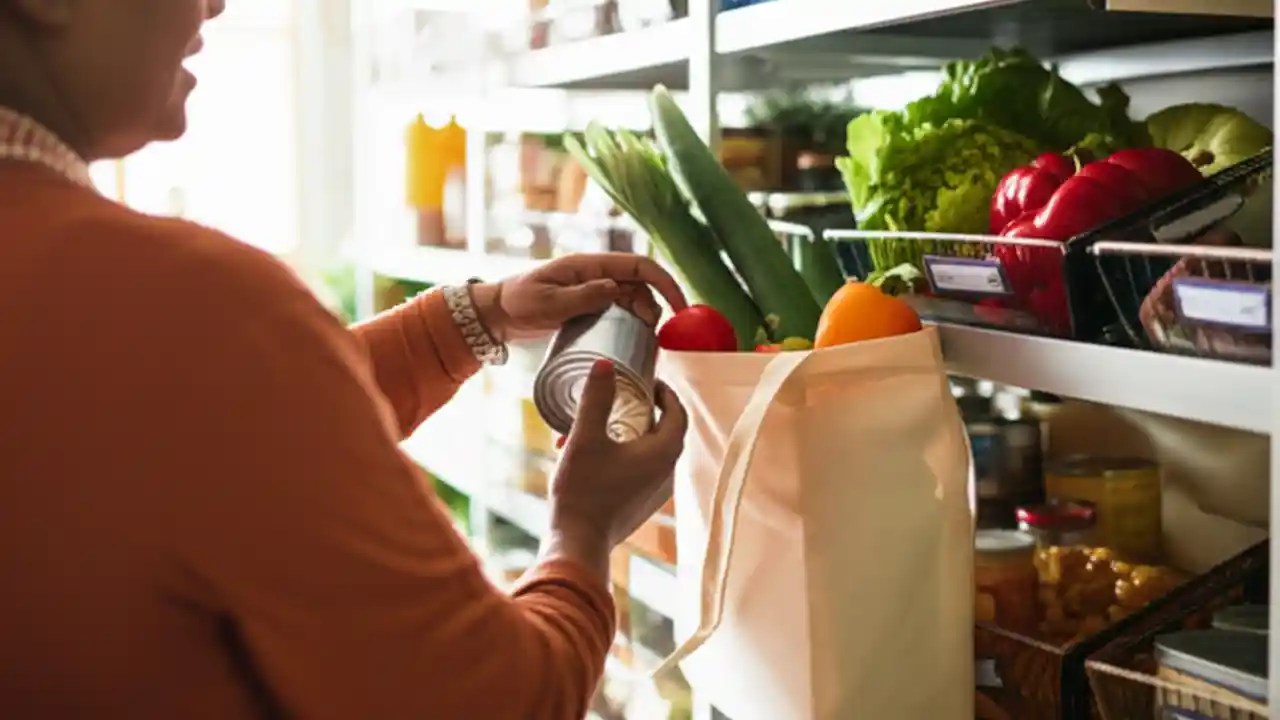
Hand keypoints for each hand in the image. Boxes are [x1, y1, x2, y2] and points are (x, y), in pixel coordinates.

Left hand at [469, 253, 687, 342]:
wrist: (497, 313)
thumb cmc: (518, 302)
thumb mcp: (548, 302)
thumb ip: (582, 296)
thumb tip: (617, 290)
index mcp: (589, 264)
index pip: (638, 266)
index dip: (664, 282)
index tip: (680, 307)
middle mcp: (597, 273)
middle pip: (641, 284)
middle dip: (656, 306)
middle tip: (653, 335)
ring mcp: (595, 289)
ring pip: (634, 298)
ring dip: (644, 316)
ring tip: (643, 340)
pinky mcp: (590, 305)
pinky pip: (620, 310)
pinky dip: (632, 322)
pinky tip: (633, 339)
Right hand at [543, 359, 686, 577]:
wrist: (578, 543)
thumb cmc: (584, 490)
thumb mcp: (586, 437)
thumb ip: (597, 398)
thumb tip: (605, 365)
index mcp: (664, 452)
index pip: (677, 411)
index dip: (664, 391)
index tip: (646, 379)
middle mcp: (667, 472)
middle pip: (664, 430)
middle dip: (641, 410)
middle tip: (620, 396)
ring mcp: (656, 492)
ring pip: (649, 450)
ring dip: (628, 433)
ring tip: (597, 425)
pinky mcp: (640, 504)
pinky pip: (639, 469)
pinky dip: (623, 454)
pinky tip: (593, 454)